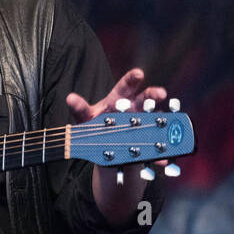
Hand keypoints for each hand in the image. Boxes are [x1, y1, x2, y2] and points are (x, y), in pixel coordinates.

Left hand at [67, 68, 171, 182]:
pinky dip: (158, 154)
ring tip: (164, 121)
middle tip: (160, 94)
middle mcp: (134, 108)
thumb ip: (80, 108)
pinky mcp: (147, 140)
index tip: (139, 73)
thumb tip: (69, 98)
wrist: (103, 145)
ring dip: (161, 119)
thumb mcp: (86, 118)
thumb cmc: (95, 125)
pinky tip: (162, 159)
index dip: (133, 78)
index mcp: (119, 99)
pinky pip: (154, 145)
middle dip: (153, 95)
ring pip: (155, 118)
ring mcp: (143, 123)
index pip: (126, 85)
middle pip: (145, 98)